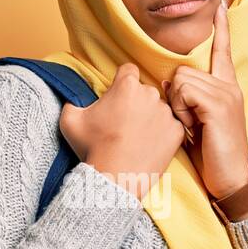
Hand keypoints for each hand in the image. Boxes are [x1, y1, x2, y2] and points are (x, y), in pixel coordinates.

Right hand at [59, 62, 184, 201]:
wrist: (115, 178)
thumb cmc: (92, 148)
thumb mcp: (70, 120)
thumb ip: (72, 100)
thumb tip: (73, 96)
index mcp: (127, 86)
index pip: (128, 70)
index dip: (122, 81)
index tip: (117, 97)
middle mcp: (150, 94)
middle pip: (144, 90)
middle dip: (135, 102)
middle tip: (124, 123)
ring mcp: (166, 113)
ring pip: (159, 109)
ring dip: (150, 118)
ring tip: (136, 138)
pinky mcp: (177, 131)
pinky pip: (171, 126)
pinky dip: (162, 134)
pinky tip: (148, 146)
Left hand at [161, 0, 247, 199]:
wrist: (232, 180)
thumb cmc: (213, 155)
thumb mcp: (197, 122)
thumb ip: (187, 100)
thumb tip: (167, 83)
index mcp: (227, 88)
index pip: (222, 51)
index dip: (221, 27)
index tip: (220, 3)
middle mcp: (229, 86)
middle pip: (183, 69)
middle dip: (176, 97)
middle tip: (189, 123)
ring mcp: (226, 94)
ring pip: (180, 80)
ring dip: (177, 106)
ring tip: (193, 127)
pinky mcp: (218, 105)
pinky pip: (182, 92)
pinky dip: (180, 111)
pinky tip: (194, 129)